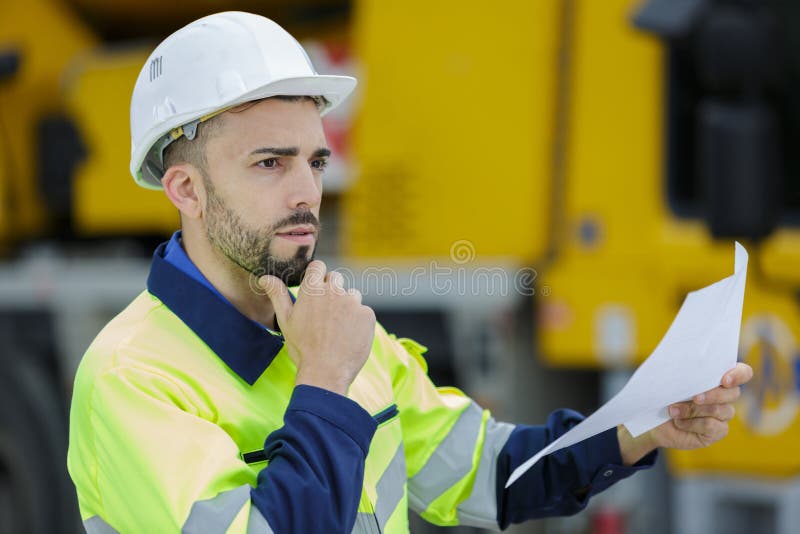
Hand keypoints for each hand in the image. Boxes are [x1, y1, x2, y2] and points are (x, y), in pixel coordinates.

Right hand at [260, 261, 375, 394]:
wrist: (326, 372)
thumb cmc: (303, 347)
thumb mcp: (286, 320)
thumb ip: (278, 295)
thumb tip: (265, 278)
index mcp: (312, 290)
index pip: (318, 266)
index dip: (317, 276)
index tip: (316, 288)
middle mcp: (334, 291)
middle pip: (336, 279)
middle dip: (332, 291)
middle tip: (325, 315)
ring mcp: (352, 302)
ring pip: (351, 295)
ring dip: (346, 306)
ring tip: (337, 329)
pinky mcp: (367, 314)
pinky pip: (363, 311)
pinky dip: (358, 321)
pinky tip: (349, 336)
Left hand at [618, 362, 753, 464]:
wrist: (651, 418)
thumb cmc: (662, 393)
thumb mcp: (669, 377)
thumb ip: (682, 369)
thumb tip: (685, 361)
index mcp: (718, 376)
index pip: (743, 372)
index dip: (738, 375)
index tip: (724, 380)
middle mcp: (725, 395)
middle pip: (733, 393)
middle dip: (712, 395)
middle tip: (694, 397)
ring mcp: (722, 414)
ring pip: (721, 410)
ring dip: (694, 410)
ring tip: (673, 410)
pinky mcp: (717, 431)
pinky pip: (713, 427)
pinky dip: (693, 424)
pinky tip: (679, 422)